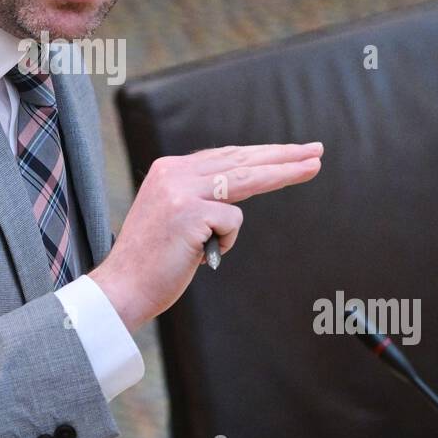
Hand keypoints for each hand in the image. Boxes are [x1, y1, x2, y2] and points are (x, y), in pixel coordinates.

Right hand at [90, 142, 322, 333]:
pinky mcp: (190, 212)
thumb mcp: (175, 216)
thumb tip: (239, 183)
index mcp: (169, 169)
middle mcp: (174, 172)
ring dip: (284, 173)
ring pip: (246, 178)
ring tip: (314, 167)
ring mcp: (181, 190)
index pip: (225, 157)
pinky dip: (224, 243)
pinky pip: (232, 221)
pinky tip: (202, 255)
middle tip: (315, 151)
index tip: (289, 152)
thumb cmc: (153, 261)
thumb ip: (200, 195)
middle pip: (240, 160)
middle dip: (282, 155)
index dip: (259, 154)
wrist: (122, 287)